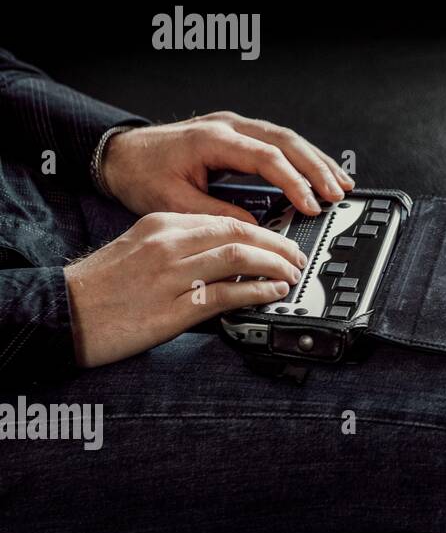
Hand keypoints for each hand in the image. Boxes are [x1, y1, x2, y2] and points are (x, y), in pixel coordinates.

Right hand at [64, 212, 309, 367]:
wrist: (62, 313)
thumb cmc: (101, 285)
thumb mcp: (140, 247)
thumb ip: (181, 243)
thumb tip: (226, 249)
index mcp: (162, 224)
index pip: (226, 219)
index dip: (263, 230)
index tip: (282, 239)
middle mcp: (169, 244)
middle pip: (240, 233)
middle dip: (278, 244)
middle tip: (297, 257)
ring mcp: (171, 276)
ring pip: (240, 258)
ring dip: (276, 266)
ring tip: (292, 275)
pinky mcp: (173, 309)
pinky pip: (227, 294)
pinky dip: (258, 291)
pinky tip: (272, 294)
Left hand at [100, 111, 353, 221]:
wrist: (120, 153)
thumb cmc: (142, 175)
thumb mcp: (174, 202)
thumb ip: (218, 213)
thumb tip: (255, 227)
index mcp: (212, 140)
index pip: (266, 157)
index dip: (293, 182)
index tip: (310, 205)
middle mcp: (228, 126)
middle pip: (286, 142)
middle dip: (316, 169)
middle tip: (337, 194)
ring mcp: (235, 125)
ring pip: (287, 138)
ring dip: (316, 161)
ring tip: (341, 183)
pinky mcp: (238, 132)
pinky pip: (278, 141)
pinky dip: (302, 157)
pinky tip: (319, 171)